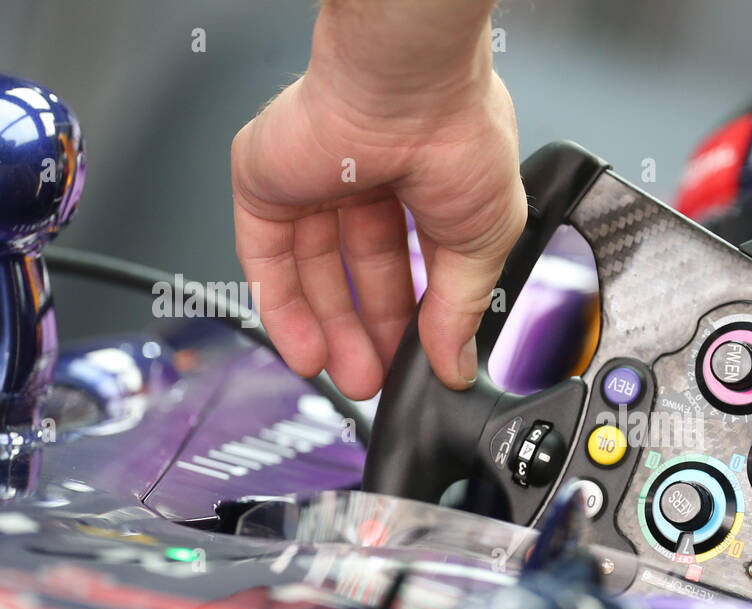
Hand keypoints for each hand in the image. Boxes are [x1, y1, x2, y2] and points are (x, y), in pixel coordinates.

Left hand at [231, 5, 525, 397]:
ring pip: (311, 270)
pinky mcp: (266, 182)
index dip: (413, 319)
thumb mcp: (484, 241)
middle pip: (357, 273)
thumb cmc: (459, 132)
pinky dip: (283, 310)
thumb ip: (461, 308)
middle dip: (370, 333)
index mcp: (424, 180)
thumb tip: (456, 361)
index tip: (421, 362)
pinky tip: (306, 350)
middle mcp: (366, 177)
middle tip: (380, 378)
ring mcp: (312, 180)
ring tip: (348, 377)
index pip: (411, 262)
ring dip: (328, 330)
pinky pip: (267, 258)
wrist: (408, 85)